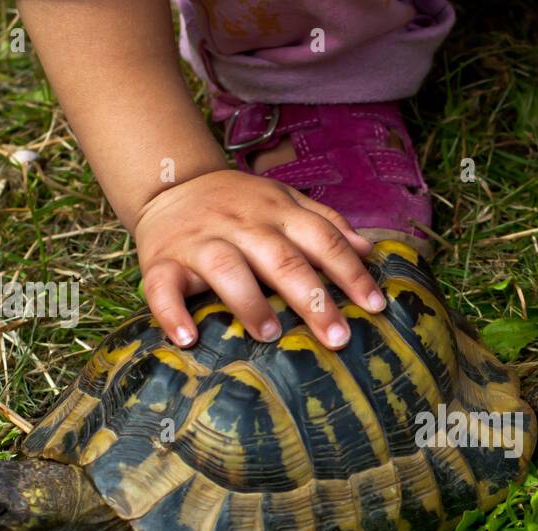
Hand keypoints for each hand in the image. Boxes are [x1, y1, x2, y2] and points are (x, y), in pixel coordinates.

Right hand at [133, 169, 386, 347]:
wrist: (169, 184)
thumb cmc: (239, 206)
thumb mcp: (285, 203)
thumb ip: (326, 224)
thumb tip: (369, 250)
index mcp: (278, 212)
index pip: (322, 239)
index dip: (351, 272)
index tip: (376, 306)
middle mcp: (242, 224)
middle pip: (281, 258)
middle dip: (312, 298)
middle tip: (337, 337)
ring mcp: (200, 241)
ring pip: (226, 266)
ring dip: (248, 302)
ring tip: (270, 335)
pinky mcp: (161, 260)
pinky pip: (162, 286)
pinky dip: (172, 313)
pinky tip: (188, 339)